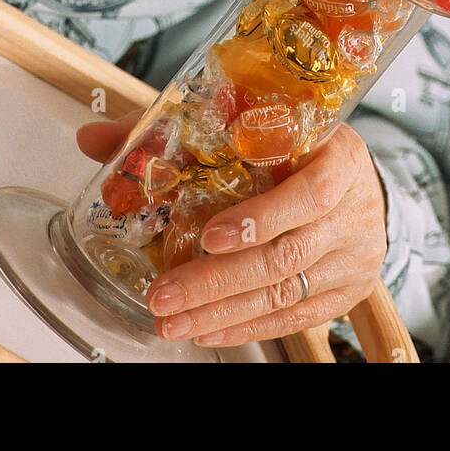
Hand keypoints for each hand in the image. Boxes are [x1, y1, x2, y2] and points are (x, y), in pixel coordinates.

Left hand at [77, 115, 387, 348]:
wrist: (357, 175)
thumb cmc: (295, 141)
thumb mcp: (249, 120)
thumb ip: (171, 129)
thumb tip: (93, 138)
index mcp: (337, 153)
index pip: (308, 192)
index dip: (260, 217)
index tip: (210, 235)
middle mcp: (354, 205)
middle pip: (286, 253)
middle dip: (217, 280)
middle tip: (165, 294)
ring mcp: (353, 253)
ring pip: (284, 291)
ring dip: (222, 311)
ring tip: (172, 319)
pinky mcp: (345, 289)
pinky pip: (294, 316)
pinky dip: (246, 325)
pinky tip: (208, 330)